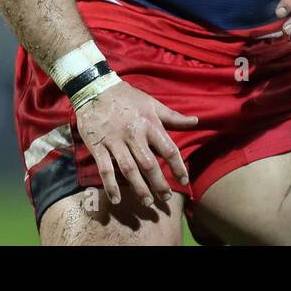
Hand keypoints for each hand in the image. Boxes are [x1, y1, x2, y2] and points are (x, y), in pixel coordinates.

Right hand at [73, 79, 197, 206]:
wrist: (94, 88)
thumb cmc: (127, 97)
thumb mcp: (152, 104)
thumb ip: (173, 117)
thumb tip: (195, 121)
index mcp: (149, 123)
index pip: (169, 149)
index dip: (178, 167)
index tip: (184, 181)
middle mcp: (134, 134)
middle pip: (149, 165)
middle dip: (159, 184)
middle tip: (166, 199)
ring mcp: (115, 141)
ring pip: (129, 170)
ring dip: (139, 188)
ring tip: (148, 202)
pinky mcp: (98, 146)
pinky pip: (105, 170)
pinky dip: (110, 186)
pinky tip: (117, 199)